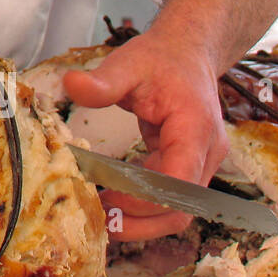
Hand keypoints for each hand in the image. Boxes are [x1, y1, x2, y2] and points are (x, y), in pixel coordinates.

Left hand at [61, 31, 229, 241]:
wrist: (186, 53)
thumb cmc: (161, 60)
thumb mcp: (128, 64)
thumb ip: (102, 81)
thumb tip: (71, 85)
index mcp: (195, 128)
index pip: (178, 181)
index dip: (145, 199)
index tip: (107, 200)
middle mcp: (206, 153)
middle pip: (181, 207)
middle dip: (141, 223)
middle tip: (99, 223)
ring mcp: (201, 163)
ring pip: (177, 209)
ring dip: (141, 220)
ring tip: (100, 217)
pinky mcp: (188, 166)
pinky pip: (168, 196)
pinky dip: (142, 203)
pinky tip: (111, 202)